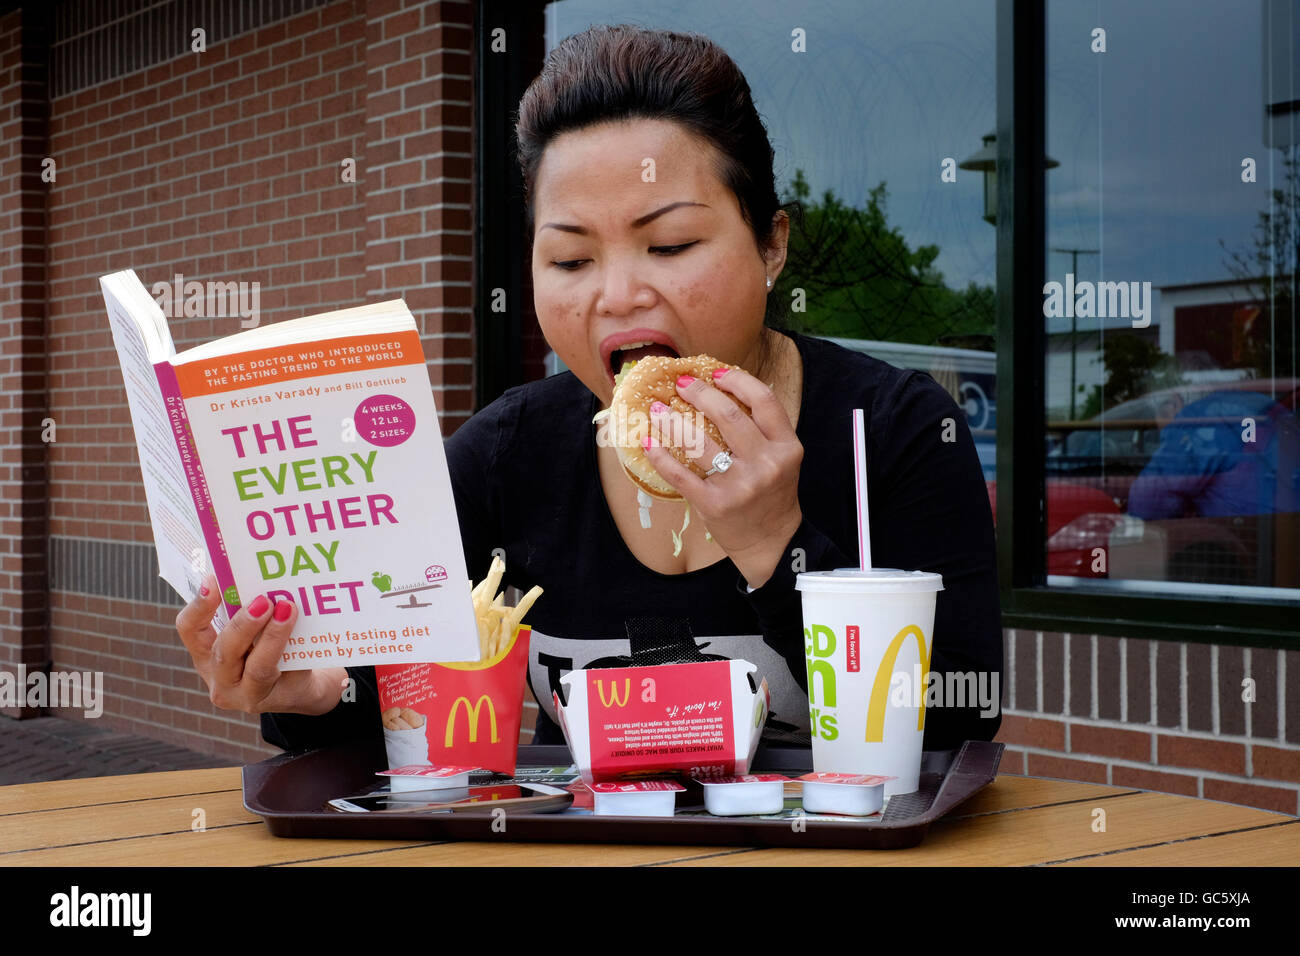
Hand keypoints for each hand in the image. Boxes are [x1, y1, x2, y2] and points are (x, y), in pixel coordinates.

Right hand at [175, 574, 347, 716]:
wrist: (300, 688)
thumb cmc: (270, 651)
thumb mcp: (254, 632)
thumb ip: (252, 611)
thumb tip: (265, 577)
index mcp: (206, 654)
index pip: (190, 629)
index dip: (199, 606)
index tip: (213, 580)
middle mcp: (220, 678)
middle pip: (224, 652)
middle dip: (243, 624)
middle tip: (263, 601)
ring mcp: (246, 695)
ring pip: (257, 668)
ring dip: (273, 637)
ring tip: (287, 610)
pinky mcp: (276, 700)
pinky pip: (287, 674)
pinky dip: (297, 650)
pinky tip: (307, 632)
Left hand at [643, 367, 802, 586]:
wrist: (771, 542)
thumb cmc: (772, 494)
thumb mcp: (782, 458)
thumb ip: (763, 429)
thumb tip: (722, 389)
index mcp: (786, 446)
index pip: (764, 400)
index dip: (737, 380)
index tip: (715, 372)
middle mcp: (766, 464)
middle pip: (728, 414)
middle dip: (699, 392)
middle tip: (680, 383)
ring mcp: (740, 485)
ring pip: (699, 441)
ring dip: (672, 420)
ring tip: (657, 408)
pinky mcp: (715, 504)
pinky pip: (681, 474)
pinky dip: (661, 456)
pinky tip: (649, 442)